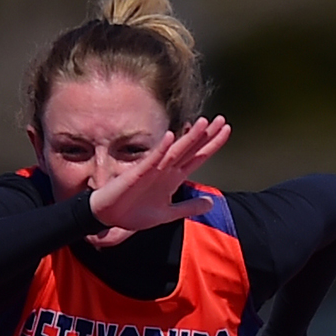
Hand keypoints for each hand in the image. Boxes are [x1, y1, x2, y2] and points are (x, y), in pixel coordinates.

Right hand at [85, 116, 232, 247]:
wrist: (109, 216)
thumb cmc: (135, 212)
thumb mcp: (167, 214)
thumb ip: (189, 207)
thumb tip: (212, 203)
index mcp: (174, 177)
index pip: (197, 157)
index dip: (212, 144)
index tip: (226, 130)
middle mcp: (166, 169)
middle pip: (190, 149)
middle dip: (206, 135)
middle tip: (222, 119)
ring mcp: (152, 169)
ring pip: (174, 151)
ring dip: (188, 138)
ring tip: (203, 123)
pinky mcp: (137, 173)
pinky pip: (151, 159)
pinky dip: (161, 149)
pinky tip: (171, 137)